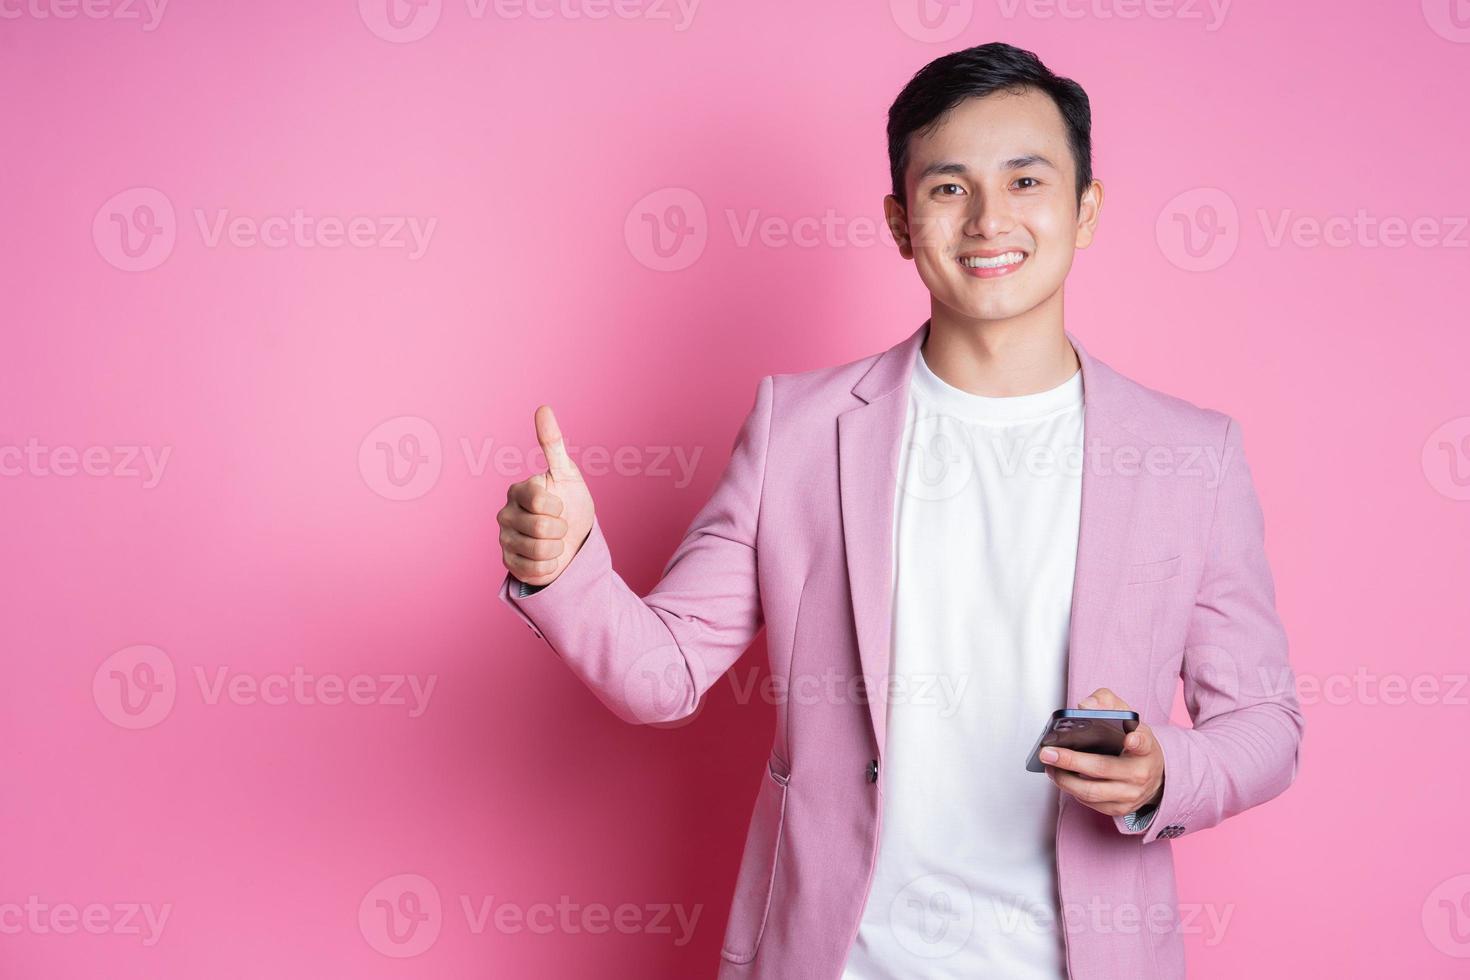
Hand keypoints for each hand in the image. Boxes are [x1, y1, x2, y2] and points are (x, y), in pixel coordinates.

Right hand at [497, 405, 595, 587]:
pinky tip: (548, 557)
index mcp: (518, 490)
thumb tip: (543, 408)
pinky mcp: (509, 563)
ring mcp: (505, 539)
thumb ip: (553, 443)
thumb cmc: (570, 502)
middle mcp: (505, 513)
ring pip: (539, 551)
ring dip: (556, 548)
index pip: (539, 500)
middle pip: (540, 528)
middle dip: (561, 529)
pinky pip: (535, 570)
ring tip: (555, 541)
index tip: (561, 505)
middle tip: (560, 525)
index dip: (558, 506)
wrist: (573, 539)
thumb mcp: (567, 474)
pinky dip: (550, 566)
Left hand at [1041, 687, 1164, 818]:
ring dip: (1064, 779)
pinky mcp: (1119, 808)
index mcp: (1145, 747)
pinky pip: (1090, 802)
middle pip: (1102, 768)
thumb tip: (1085, 705)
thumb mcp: (1127, 718)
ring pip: (1091, 791)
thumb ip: (1107, 702)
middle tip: (1048, 753)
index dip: (1136, 740)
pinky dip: (1071, 790)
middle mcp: (1140, 773)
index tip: (1129, 737)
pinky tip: (1061, 777)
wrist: (1152, 773)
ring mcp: (1130, 794)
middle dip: (1070, 761)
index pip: (1143, 742)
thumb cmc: (1133, 743)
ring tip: (1049, 766)